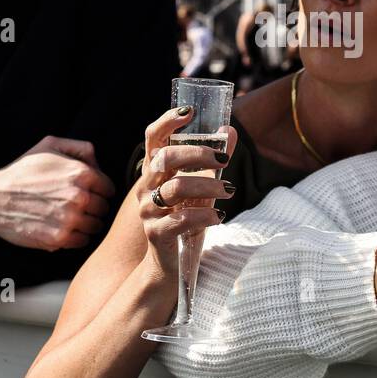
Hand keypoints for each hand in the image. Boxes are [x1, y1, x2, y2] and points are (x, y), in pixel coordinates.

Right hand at [0, 136, 114, 250]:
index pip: (108, 188)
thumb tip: (99, 163)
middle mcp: (79, 196)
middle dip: (94, 207)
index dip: (99, 190)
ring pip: (96, 226)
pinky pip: (82, 241)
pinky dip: (76, 237)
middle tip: (78, 206)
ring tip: (71, 217)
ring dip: (86, 223)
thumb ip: (81, 148)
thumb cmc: (22, 170)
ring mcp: (69, 219)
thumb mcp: (50, 145)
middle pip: (103, 208)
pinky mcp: (58, 238)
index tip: (89, 192)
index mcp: (80, 173)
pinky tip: (63, 228)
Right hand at [136, 107, 236, 279]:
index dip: (167, 121)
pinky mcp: (156, 234)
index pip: (153, 138)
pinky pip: (180, 220)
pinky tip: (218, 218)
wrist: (168, 265)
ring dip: (207, 186)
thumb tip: (230, 131)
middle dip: (197, 154)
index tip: (189, 111)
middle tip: (223, 160)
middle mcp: (146, 188)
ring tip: (228, 192)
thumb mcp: (201, 189)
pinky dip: (204, 217)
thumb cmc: (185, 220)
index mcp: (155, 172)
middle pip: (165, 158)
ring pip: (176, 188)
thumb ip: (214, 162)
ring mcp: (148, 211)